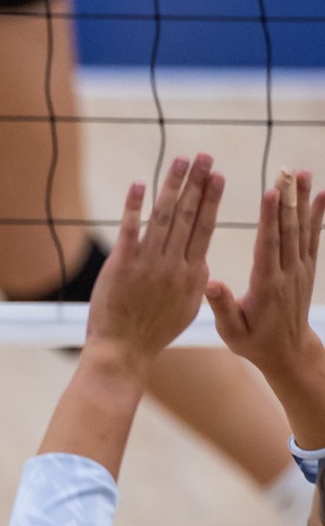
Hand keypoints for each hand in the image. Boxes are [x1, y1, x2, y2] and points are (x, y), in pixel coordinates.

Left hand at [83, 154, 224, 364]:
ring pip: (162, 217)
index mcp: (192, 274)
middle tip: (203, 156)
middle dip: (196, 183)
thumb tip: (202, 259)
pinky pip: (129, 230)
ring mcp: (147, 264)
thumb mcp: (187, 307)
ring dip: (171, 186)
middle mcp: (172, 265)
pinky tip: (139, 185)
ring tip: (179, 161)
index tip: (217, 176)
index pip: (204, 228)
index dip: (210, 200)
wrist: (124, 350)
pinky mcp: (121, 265)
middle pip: (187, 216)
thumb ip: (197, 281)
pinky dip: (134, 206)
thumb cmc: (155, 331)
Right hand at [206, 168, 324, 380]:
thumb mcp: (231, 331)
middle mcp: (288, 273)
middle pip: (288, 229)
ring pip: (303, 229)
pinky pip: (313, 237)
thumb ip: (222, 306)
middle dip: (287, 199)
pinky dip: (318, 215)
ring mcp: (301, 269)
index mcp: (267, 285)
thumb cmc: (254, 342)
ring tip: (304, 175)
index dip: (270, 217)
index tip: (271, 192)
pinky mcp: (307, 268)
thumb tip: (210, 283)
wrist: (288, 352)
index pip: (269, 245)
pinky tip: (321, 196)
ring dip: (303, 200)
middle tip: (287, 172)